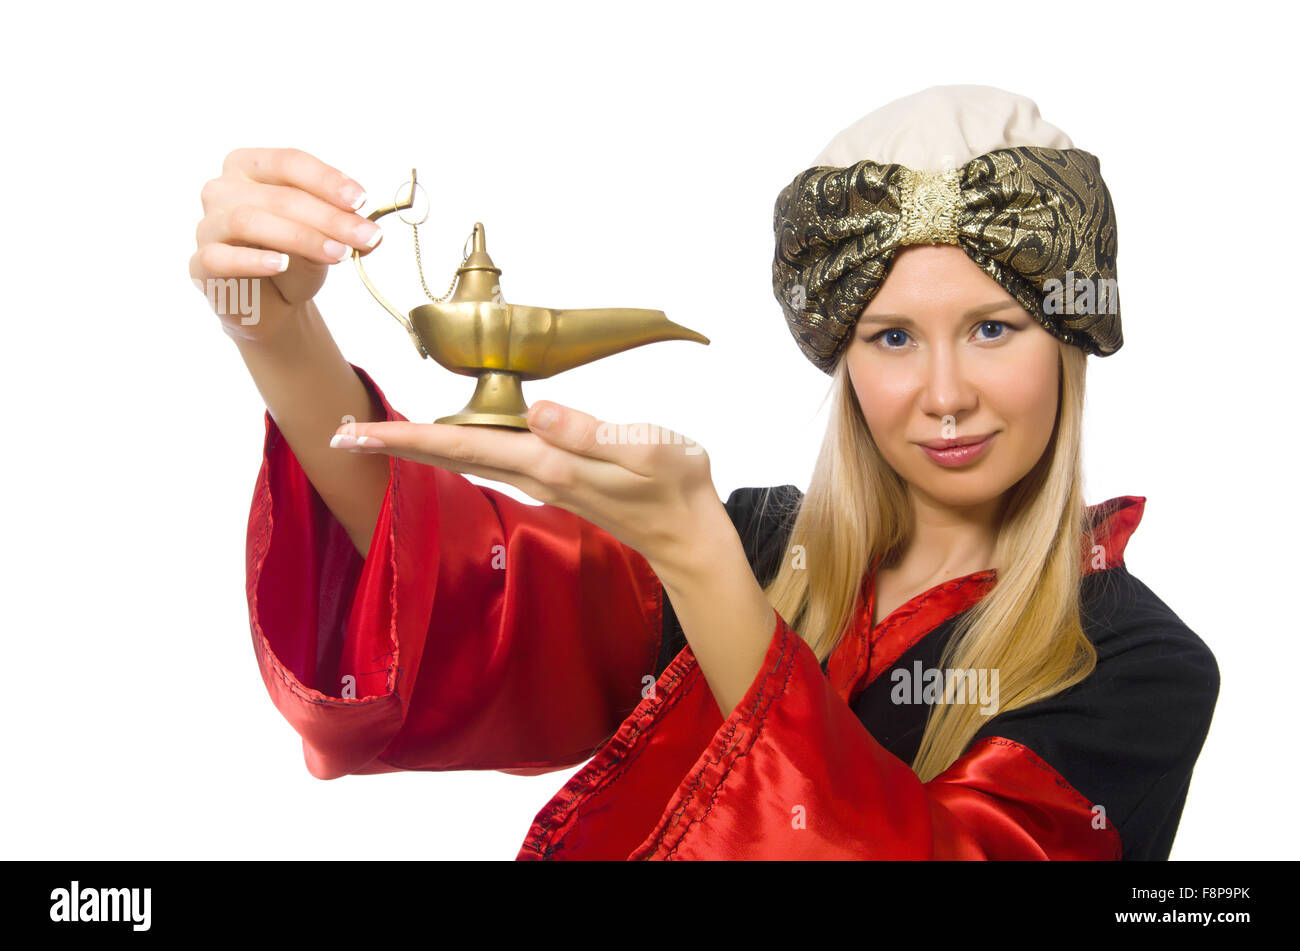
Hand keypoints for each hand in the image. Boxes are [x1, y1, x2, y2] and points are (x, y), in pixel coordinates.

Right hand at [190, 148, 382, 342]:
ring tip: (337, 253)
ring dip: (300, 236)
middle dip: (328, 217)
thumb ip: (343, 229)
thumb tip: (371, 232)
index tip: (361, 200)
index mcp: (251, 167)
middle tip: (365, 236)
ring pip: (248, 220)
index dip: (326, 179)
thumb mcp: (325, 238)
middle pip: (277, 195)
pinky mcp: (201, 264)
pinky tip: (281, 263)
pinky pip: (220, 257)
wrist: (272, 304)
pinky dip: (252, 259)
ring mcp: (208, 225)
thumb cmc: (295, 258)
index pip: (288, 161)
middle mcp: (223, 189)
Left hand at [329, 400, 724, 572]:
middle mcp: (535, 474)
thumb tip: (537, 412)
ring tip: (377, 433)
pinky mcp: (555, 477)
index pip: (462, 445)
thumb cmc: (675, 487)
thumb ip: (590, 431)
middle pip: (451, 455)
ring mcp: (543, 479)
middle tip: (340, 434)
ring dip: (419, 445)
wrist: (689, 534)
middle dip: (395, 443)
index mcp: (549, 463)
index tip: (355, 433)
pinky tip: (446, 439)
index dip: (406, 437)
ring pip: (466, 457)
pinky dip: (456, 447)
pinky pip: (490, 458)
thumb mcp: (645, 449)